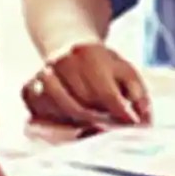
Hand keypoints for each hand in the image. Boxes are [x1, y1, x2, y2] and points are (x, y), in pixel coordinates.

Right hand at [21, 43, 149, 125]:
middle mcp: (62, 62)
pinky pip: (40, 112)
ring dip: (78, 124)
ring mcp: (43, 75)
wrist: (68, 45)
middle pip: (83, 105)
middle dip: (100, 122)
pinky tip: (67, 120)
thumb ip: (138, 96)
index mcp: (90, 54)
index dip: (120, 114)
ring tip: (91, 127)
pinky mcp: (30, 88)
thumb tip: (144, 121)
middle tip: (111, 130)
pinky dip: (54, 121)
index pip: (106, 93)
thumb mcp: (125, 72)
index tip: (131, 126)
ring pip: (60, 111)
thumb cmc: (101, 64)